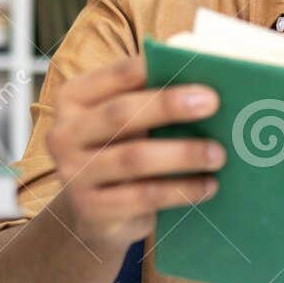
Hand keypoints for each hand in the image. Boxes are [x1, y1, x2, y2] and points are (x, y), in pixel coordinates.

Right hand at [45, 56, 224, 254]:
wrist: (93, 214)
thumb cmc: (120, 150)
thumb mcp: (125, 122)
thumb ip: (150, 100)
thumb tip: (204, 87)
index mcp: (73, 98)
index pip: (116, 75)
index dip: (155, 70)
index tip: (196, 68)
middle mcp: (64, 133)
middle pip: (122, 114)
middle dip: (169, 106)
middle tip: (213, 103)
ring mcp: (73, 174)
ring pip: (134, 158)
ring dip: (183, 154)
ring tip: (218, 153)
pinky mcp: (92, 209)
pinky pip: (144, 196)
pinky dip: (182, 190)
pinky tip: (209, 185)